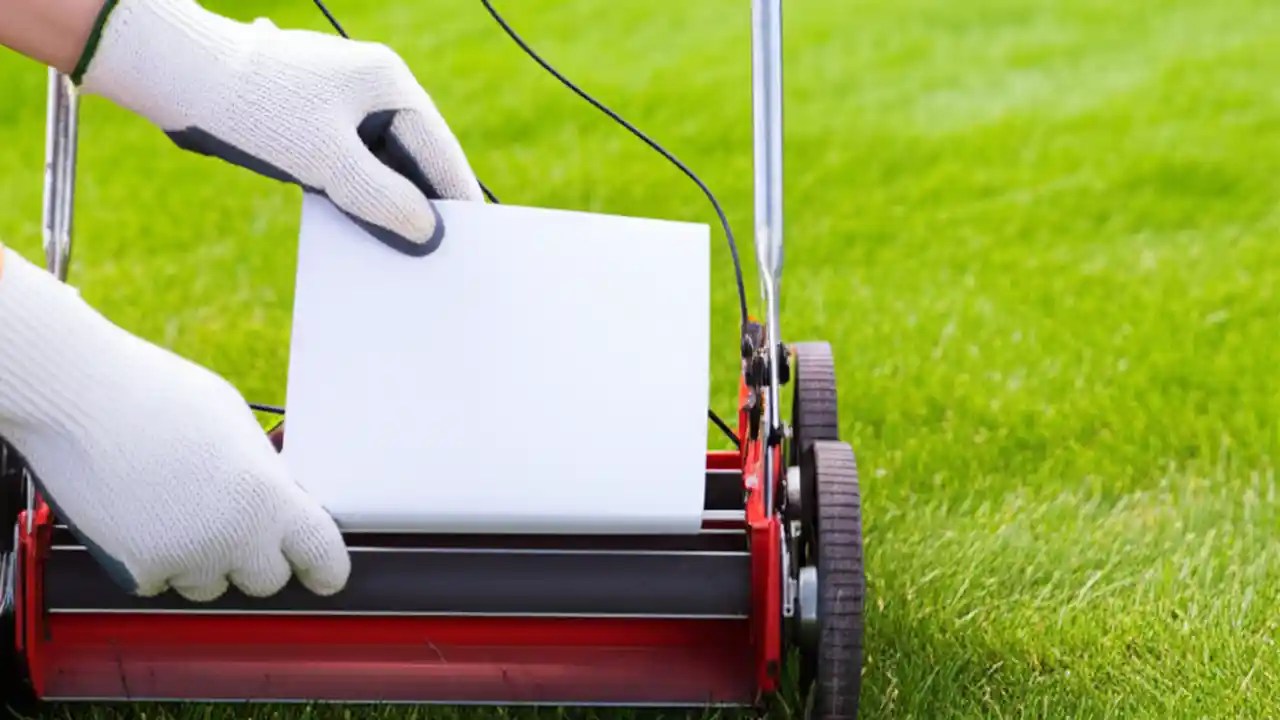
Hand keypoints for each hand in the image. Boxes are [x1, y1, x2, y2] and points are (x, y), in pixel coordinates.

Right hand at [0, 246, 349, 599]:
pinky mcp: (136, 572)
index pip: (322, 556)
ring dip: (204, 559)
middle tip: (232, 520)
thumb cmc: (160, 397)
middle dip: (256, 557)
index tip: (324, 574)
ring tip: (177, 504)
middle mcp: (234, 537)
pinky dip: (156, 560)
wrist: (78, 397)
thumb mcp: (239, 428)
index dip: (326, 567)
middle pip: (267, 579)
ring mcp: (184, 559)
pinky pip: (162, 582)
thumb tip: (283, 503)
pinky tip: (144, 515)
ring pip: (211, 583)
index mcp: (270, 497)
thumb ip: (267, 476)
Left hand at [74, 0, 482, 254]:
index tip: (474, 237)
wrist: (176, 76)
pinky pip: (348, 160)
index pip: (439, 148)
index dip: (457, 196)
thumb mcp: (328, 164)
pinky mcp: (310, 116)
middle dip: (422, 203)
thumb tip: (429, 233)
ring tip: (400, 248)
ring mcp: (339, 99)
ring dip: (386, 201)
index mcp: (388, 82)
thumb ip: (384, 199)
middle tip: (438, 253)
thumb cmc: (256, 111)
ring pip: (379, 160)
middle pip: (412, 155)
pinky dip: (355, 191)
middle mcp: (371, 85)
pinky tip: (356, 225)